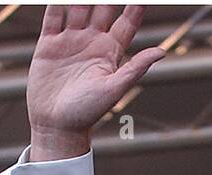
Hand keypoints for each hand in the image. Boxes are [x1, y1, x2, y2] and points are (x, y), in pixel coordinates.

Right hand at [27, 5, 164, 147]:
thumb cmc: (88, 113)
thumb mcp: (114, 89)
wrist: (57, 126)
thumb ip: (135, 68)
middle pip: (102, 8)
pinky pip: (53, 16)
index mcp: (110, 53)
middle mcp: (91, 43)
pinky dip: (55, 2)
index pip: (126, 22)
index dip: (134, 6)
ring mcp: (70, 41)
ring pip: (77, 7)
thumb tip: (162, 51)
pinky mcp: (49, 44)